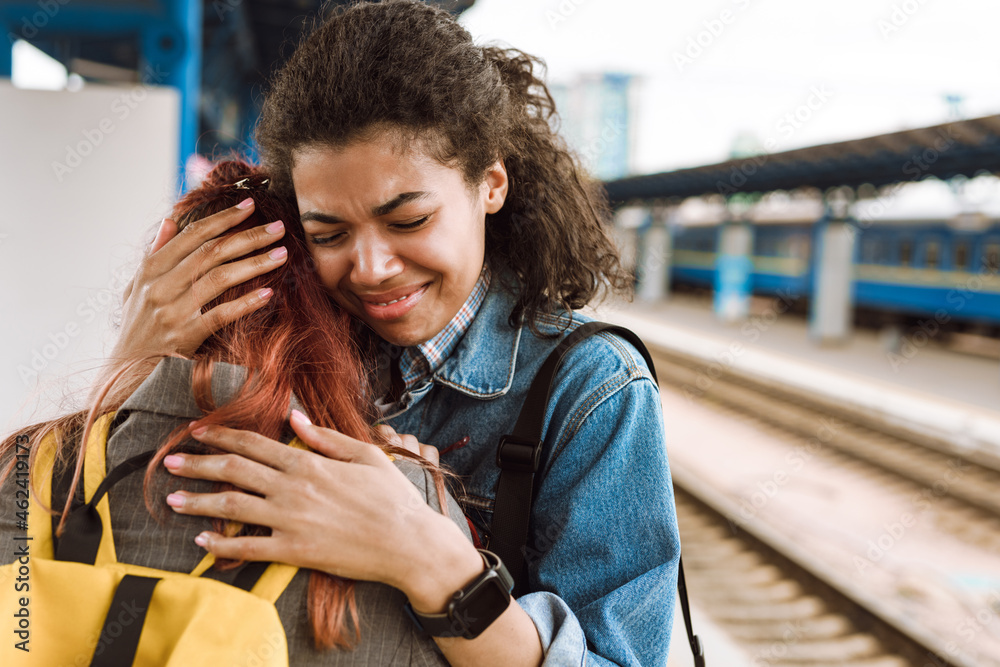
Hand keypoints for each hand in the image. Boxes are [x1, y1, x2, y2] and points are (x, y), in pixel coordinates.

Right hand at [112, 199, 286, 361]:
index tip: (250, 206)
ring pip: (219, 278)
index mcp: (151, 269)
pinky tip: (268, 294)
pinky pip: (220, 315)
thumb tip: (170, 219)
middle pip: (212, 252)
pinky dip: (245, 303)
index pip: (192, 235)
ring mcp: (172, 312)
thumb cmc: (137, 327)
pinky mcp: (185, 337)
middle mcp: (160, 286)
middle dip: (248, 236)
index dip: (223, 219)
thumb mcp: (137, 286)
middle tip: (279, 227)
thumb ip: (156, 252)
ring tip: (282, 254)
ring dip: (255, 264)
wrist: (126, 373)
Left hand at [163, 411, 479, 600]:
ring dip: (199, 501)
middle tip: (171, 461)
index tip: (198, 432)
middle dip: (198, 464)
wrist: (408, 543)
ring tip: (172, 498)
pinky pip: (248, 547)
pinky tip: (202, 542)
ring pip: (233, 507)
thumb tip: (295, 418)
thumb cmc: (392, 497)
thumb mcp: (365, 454)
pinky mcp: (294, 551)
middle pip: (234, 471)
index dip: (223, 437)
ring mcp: (291, 520)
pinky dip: (222, 545)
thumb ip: (326, 437)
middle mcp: (293, 488)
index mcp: (309, 462)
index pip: (255, 444)